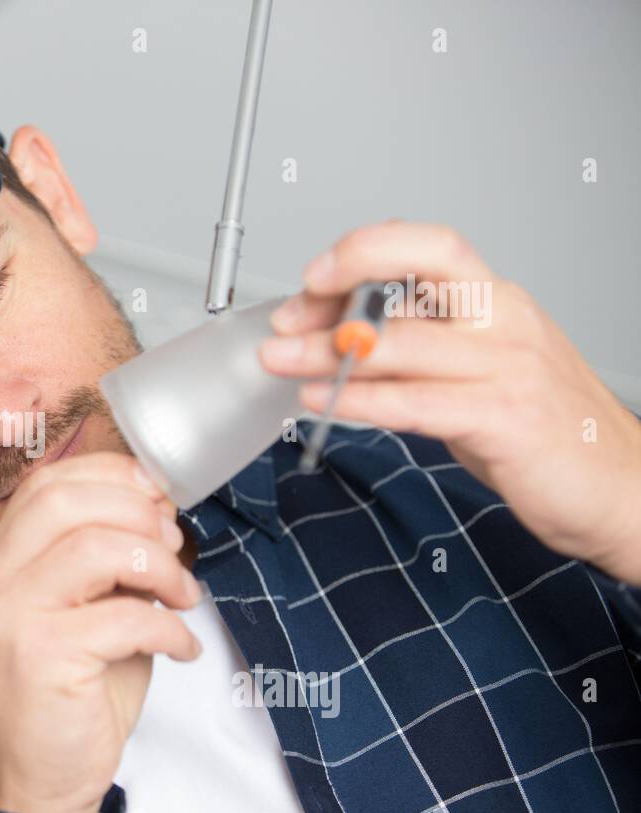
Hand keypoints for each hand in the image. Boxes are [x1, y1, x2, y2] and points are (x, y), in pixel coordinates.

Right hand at [0, 451, 202, 812]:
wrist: (42, 779)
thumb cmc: (72, 692)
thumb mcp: (90, 608)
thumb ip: (108, 558)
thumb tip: (157, 511)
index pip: (48, 484)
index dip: (113, 477)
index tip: (158, 499)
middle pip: (65, 501)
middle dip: (136, 512)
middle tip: (173, 545)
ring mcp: (9, 616)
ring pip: (94, 548)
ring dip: (159, 567)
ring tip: (184, 597)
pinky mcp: (39, 656)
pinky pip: (122, 616)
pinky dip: (169, 628)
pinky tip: (182, 648)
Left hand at [257, 220, 640, 585]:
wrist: (622, 489)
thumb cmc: (548, 434)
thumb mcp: (479, 376)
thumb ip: (422, 354)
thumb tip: (345, 343)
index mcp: (496, 304)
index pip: (430, 247)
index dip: (367, 249)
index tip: (316, 276)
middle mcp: (503, 323)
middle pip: (412, 278)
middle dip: (337, 291)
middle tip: (287, 317)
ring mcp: (509, 368)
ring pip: (402, 343)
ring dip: (328, 352)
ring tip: (281, 360)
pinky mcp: (507, 419)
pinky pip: (416, 403)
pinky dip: (360, 399)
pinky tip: (321, 399)